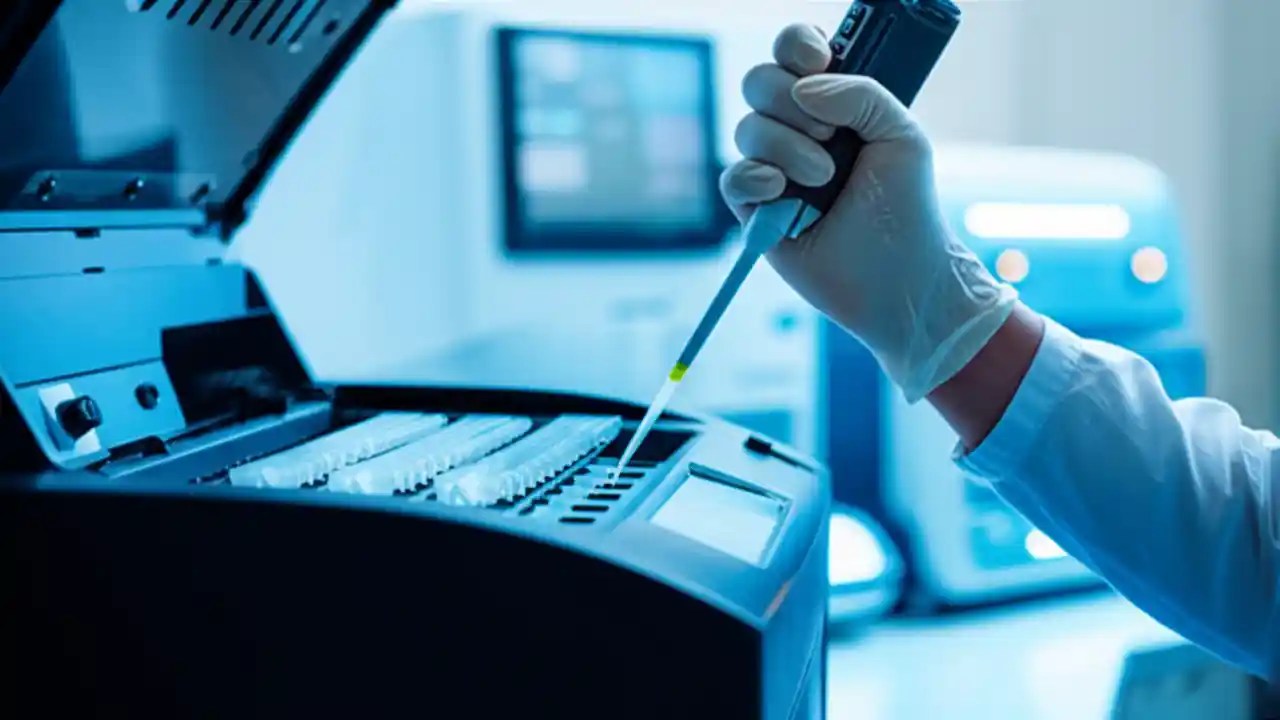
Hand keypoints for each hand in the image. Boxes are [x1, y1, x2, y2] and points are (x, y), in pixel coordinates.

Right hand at [721, 24, 1017, 401]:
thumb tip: (804, 86)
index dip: (796, 46)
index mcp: (833, 104)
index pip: (794, 52)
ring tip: (823, 181)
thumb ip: (862, 93)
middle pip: (758, 82)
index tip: (820, 61)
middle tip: (828, 134)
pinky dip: (755, 179)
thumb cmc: (907, 209)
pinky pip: (733, 178)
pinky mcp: (756, 212)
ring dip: (786, 149)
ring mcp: (774, 170)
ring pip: (746, 129)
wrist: (901, 279)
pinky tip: (783, 196)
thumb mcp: (902, 136)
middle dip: (787, 101)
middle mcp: (798, 131)